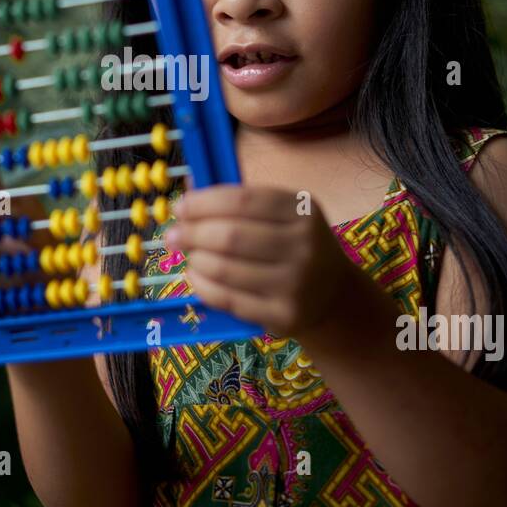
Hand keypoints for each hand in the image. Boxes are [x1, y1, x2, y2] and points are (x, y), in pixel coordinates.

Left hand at [163, 185, 358, 339]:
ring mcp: (295, 283)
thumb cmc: (294, 246)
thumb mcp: (283, 216)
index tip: (180, 207)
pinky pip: (228, 299)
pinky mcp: (283, 315)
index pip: (242, 200)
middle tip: (173, 235)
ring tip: (188, 255)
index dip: (203, 202)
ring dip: (196, 260)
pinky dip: (203, 285)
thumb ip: (240, 203)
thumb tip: (187, 191)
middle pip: (231, 235)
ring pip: (225, 269)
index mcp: (302, 210)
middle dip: (192, 233)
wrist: (333, 295)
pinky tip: (197, 275)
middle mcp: (304, 245)